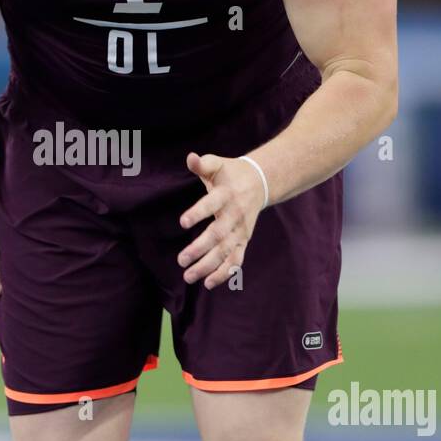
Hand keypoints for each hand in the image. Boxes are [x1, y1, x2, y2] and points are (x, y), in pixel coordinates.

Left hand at [178, 152, 264, 289]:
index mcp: (226, 195)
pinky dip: (224, 273)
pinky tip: (208, 283)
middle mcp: (234, 215)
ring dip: (208, 266)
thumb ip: (203, 163)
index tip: (182, 222)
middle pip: (218, 235)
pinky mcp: (243, 240)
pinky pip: (236, 260)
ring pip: (226, 252)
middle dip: (200, 249)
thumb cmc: (230, 174)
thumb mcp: (217, 165)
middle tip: (181, 260)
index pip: (211, 205)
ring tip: (189, 276)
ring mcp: (240, 230)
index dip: (198, 213)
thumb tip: (190, 157)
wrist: (259, 183)